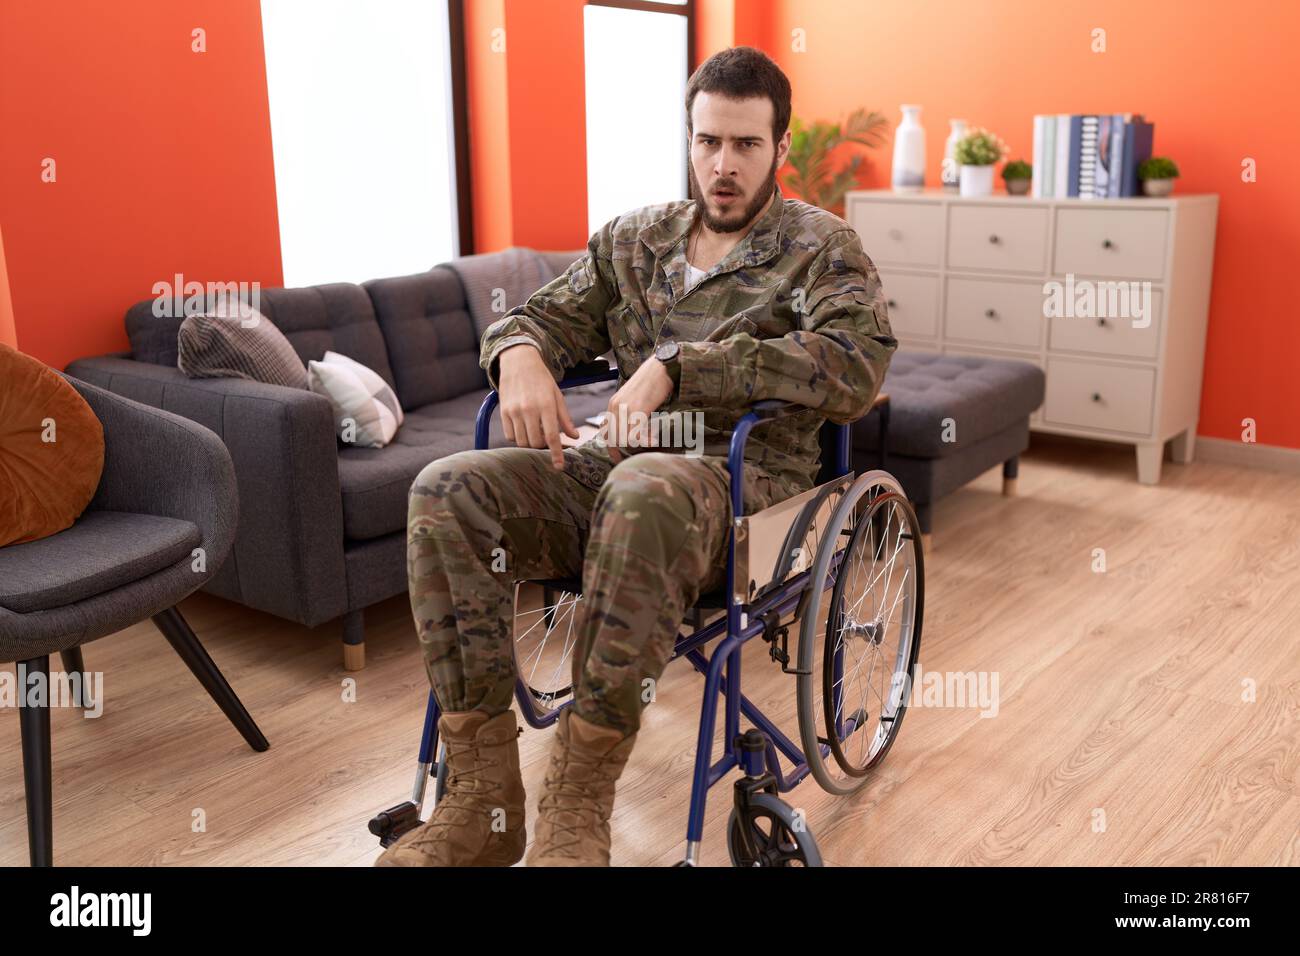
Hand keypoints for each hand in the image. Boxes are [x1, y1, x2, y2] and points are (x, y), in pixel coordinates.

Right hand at [497, 344, 578, 468]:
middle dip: (542, 446)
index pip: (552, 436)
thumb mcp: (557, 396)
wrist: (519, 361)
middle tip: (546, 439)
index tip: (559, 467)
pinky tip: (524, 427)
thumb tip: (574, 437)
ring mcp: (514, 411)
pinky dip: (518, 437)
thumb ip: (565, 418)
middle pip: (535, 442)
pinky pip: (510, 435)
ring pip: (522, 442)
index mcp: (546, 405)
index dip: (556, 454)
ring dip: (530, 443)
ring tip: (535, 431)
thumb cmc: (542, 379)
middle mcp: (529, 410)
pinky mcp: (503, 412)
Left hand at [599, 358, 673, 463]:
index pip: (605, 430)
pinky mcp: (637, 410)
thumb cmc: (652, 381)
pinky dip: (644, 440)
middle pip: (612, 437)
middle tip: (632, 454)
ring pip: (622, 437)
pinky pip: (635, 433)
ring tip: (649, 441)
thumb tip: (632, 428)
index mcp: (613, 404)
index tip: (617, 455)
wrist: (661, 367)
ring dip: (635, 444)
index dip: (610, 446)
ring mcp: (625, 408)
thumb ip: (629, 411)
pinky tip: (653, 439)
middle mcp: (615, 407)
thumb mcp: (634, 397)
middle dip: (621, 449)